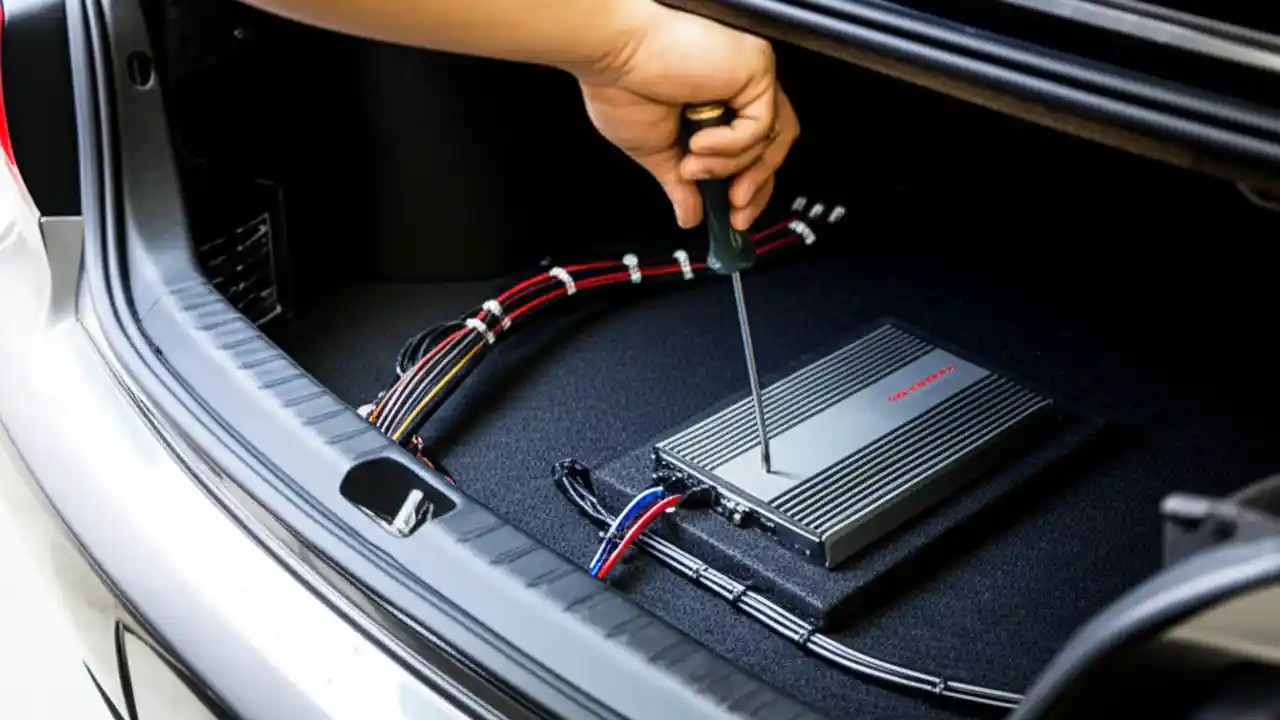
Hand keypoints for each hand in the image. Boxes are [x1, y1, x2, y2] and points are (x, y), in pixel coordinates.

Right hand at [575, 5, 798, 230]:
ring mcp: (749, 76)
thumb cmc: (621, 85)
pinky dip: (730, 144)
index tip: (734, 216)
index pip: (755, 151)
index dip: (749, 187)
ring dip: (733, 167)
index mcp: (718, 104)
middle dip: (755, 186)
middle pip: (775, 146)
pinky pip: (761, 124)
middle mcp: (739, 86)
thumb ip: (680, 184)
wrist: (610, 54)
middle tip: (734, 212)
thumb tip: (690, 217)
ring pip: (773, 139)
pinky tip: (698, 142)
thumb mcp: (654, 151)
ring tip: (692, 167)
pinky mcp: (755, 67)